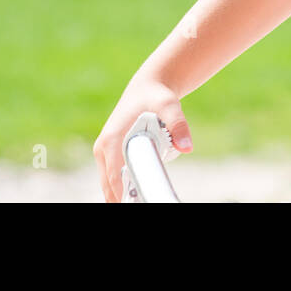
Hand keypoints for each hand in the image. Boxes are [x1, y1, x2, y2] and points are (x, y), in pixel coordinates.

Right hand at [92, 73, 192, 202]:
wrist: (148, 87)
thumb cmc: (157, 95)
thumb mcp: (170, 105)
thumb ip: (179, 125)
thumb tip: (187, 147)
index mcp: (112, 139)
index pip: (114, 176)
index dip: (123, 194)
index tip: (136, 202)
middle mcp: (103, 147)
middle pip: (109, 184)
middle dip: (123, 199)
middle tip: (143, 203)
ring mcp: (105, 151)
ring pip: (110, 183)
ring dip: (123, 195)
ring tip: (140, 201)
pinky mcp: (111, 153)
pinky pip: (114, 177)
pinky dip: (123, 189)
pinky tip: (136, 198)